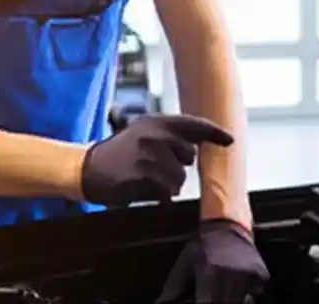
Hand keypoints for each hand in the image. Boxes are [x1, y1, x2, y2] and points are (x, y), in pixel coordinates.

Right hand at [79, 114, 232, 204]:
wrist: (89, 168)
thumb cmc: (121, 152)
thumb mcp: (144, 132)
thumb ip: (172, 134)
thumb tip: (202, 141)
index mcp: (156, 122)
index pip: (194, 124)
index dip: (214, 132)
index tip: (229, 140)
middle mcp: (154, 135)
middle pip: (189, 157)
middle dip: (177, 165)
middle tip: (155, 165)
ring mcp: (148, 156)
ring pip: (179, 179)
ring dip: (167, 184)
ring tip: (145, 178)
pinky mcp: (142, 177)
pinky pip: (166, 193)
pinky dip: (159, 196)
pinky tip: (142, 188)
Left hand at [157, 219, 268, 303]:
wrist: (227, 223)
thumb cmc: (203, 245)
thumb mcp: (184, 265)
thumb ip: (174, 290)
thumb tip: (162, 303)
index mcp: (211, 273)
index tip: (199, 301)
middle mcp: (232, 275)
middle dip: (216, 302)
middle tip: (209, 295)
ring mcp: (250, 276)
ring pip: (242, 302)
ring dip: (229, 298)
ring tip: (220, 287)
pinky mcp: (262, 276)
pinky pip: (253, 294)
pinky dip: (245, 293)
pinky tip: (235, 282)